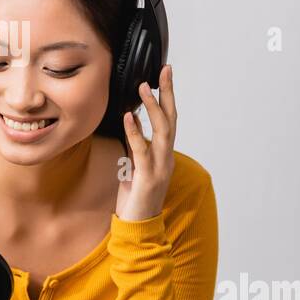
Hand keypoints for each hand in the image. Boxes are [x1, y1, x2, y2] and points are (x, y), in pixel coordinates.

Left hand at [115, 63, 176, 222]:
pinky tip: (129, 116)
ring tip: (143, 87)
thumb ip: (135, 149)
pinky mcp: (147, 177)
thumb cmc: (136, 200)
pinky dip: (135, 131)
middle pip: (170, 119)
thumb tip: (130, 128)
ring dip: (152, 107)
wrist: (139, 228)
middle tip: (164, 71)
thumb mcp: (134, 168)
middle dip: (167, 94)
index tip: (164, 76)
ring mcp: (159, 167)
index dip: (167, 98)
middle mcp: (166, 158)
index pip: (169, 120)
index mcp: (164, 155)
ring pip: (161, 131)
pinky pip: (140, 150)